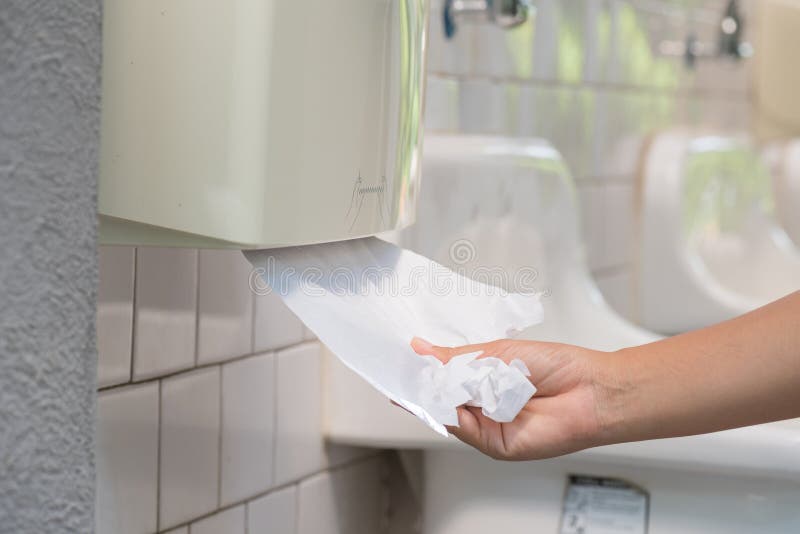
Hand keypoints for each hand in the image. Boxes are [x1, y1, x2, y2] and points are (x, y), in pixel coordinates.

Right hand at [410, 337, 619, 460]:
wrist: (590, 389)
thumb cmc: (555, 367)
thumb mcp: (498, 354)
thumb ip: (457, 358)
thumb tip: (422, 349)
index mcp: (483, 382)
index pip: (443, 379)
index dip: (422, 372)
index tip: (402, 362)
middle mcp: (483, 406)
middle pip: (441, 399)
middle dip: (423, 385)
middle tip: (407, 369)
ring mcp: (488, 427)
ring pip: (449, 414)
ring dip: (437, 397)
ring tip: (431, 377)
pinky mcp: (495, 444)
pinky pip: (465, 429)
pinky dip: (453, 414)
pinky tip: (450, 397)